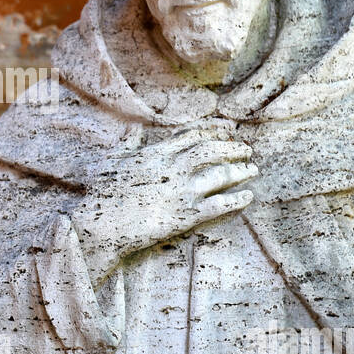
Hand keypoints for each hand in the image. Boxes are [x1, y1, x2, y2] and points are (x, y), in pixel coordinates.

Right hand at [69, 124, 256, 280]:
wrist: (101, 225)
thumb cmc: (103, 193)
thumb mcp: (113, 160)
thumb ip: (128, 142)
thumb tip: (134, 129)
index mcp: (158, 153)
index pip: (193, 135)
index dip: (215, 130)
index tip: (230, 128)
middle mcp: (173, 168)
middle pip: (212, 151)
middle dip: (233, 148)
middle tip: (247, 149)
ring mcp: (181, 192)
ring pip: (220, 175)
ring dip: (240, 171)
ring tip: (253, 169)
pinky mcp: (185, 215)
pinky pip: (219, 205)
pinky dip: (236, 199)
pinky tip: (248, 197)